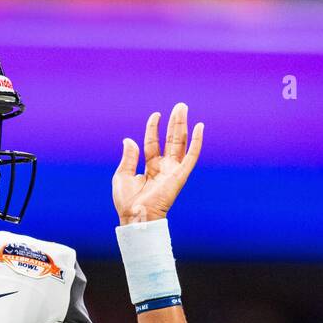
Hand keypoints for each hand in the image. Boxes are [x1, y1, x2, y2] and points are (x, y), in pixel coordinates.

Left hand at [112, 102, 202, 225]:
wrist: (135, 216)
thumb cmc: (127, 202)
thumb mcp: (122, 175)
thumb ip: (129, 157)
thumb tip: (129, 140)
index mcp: (149, 168)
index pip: (153, 143)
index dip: (153, 128)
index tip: (156, 115)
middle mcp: (163, 167)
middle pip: (170, 140)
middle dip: (174, 123)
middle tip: (180, 106)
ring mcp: (172, 171)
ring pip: (180, 143)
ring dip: (182, 126)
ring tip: (184, 109)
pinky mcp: (180, 176)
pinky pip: (191, 157)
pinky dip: (196, 142)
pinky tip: (200, 127)